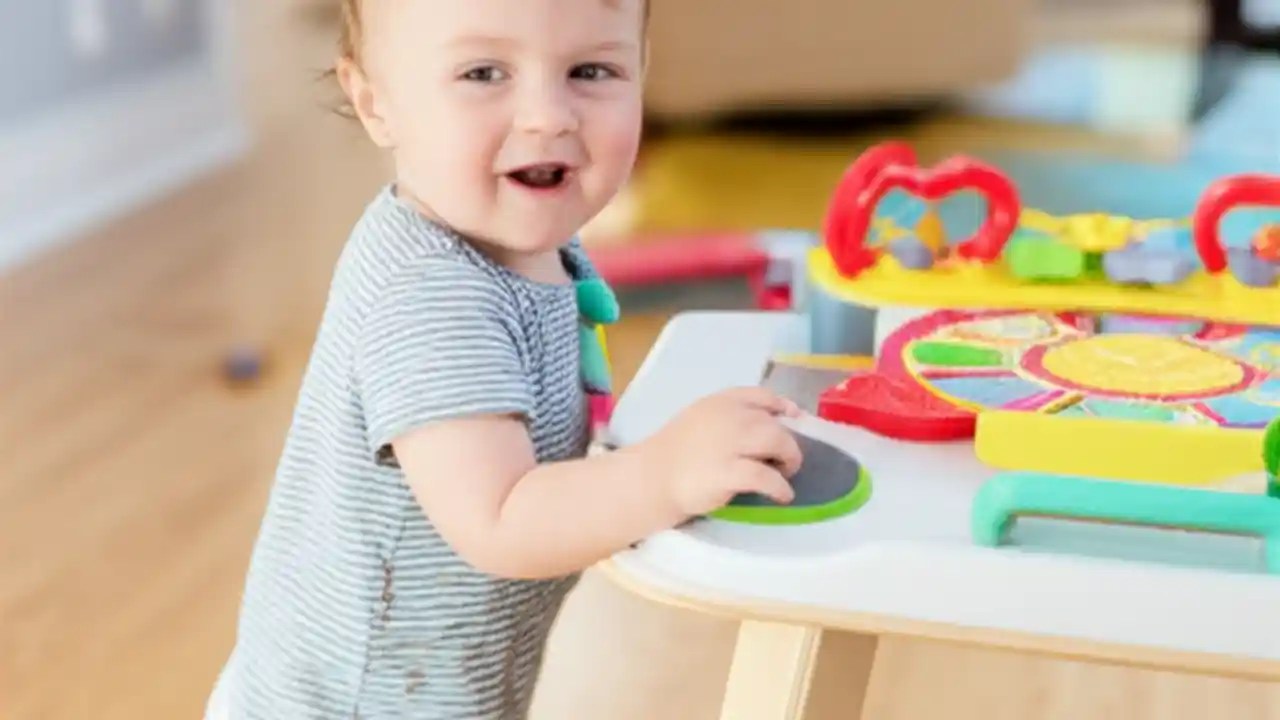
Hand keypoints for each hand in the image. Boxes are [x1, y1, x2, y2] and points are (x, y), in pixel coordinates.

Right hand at [636, 387, 803, 518]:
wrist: (651, 478)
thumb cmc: (677, 453)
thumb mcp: (702, 420)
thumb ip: (730, 417)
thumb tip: (771, 422)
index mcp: (720, 402)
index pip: (761, 395)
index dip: (782, 406)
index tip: (794, 418)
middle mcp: (728, 417)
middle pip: (774, 423)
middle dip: (788, 442)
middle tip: (786, 461)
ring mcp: (728, 444)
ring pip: (776, 441)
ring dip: (789, 459)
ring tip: (786, 474)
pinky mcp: (728, 472)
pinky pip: (766, 476)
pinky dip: (780, 486)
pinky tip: (782, 495)